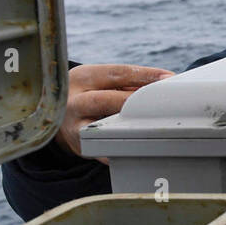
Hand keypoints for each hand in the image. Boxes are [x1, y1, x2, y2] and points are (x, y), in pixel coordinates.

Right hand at [56, 64, 174, 162]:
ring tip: (152, 127)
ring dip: (128, 128)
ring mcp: (74, 127)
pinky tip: (143, 149)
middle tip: (158, 105)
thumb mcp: (101, 79)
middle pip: (102, 100)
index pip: (115, 74)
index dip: (144, 75)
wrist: (57, 114)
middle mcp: (74, 102)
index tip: (168, 78)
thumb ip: (130, 80)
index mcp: (82, 78)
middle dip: (132, 102)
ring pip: (101, 129)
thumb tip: (165, 82)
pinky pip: (105, 151)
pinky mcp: (82, 147)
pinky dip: (125, 149)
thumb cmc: (88, 92)